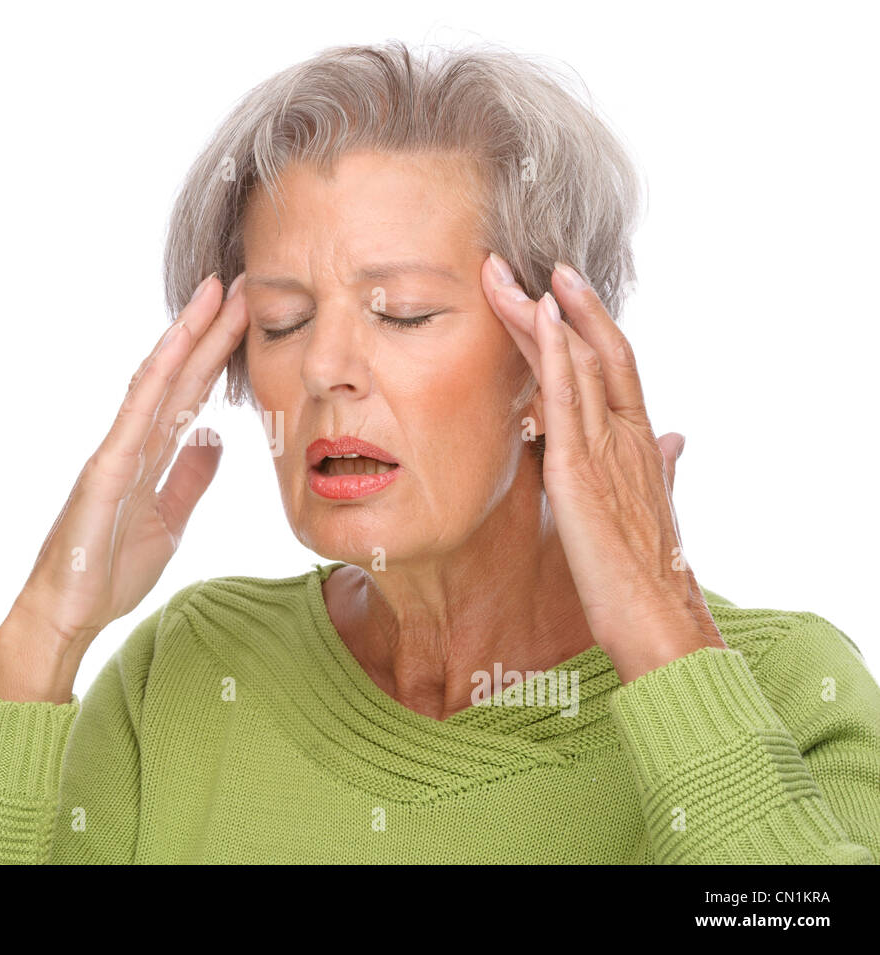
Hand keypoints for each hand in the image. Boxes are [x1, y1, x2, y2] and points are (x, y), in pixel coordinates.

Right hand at [0, 270, 248, 700]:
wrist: (66, 614)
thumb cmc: (106, 571)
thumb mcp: (169, 522)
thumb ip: (189, 478)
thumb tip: (214, 438)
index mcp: (149, 455)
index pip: (191, 393)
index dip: (219, 354)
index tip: (247, 316)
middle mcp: (132, 443)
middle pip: (179, 376)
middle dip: (211, 330)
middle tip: (241, 283)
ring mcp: (116, 453)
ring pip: (155, 383)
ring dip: (186, 337)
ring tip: (213, 295)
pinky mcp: (103, 472)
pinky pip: (133, 417)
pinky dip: (154, 379)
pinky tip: (175, 347)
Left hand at [481, 255, 724, 682]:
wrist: (659, 618)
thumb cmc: (648, 572)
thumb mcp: (653, 506)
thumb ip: (660, 467)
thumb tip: (677, 441)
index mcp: (639, 440)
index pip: (610, 365)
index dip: (582, 323)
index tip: (553, 289)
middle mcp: (626, 432)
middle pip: (590, 349)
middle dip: (554, 303)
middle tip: (513, 263)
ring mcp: (605, 447)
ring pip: (574, 361)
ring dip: (538, 312)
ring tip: (506, 273)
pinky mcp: (580, 469)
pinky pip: (566, 398)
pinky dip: (553, 352)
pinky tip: (538, 314)